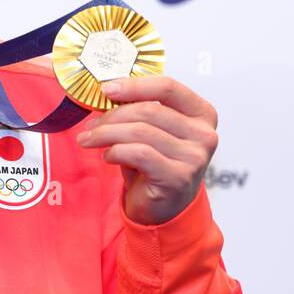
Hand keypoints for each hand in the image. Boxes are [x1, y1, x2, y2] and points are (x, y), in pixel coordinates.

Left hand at [75, 75, 217, 224]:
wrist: (163, 208)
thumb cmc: (156, 164)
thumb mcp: (151, 131)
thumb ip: (139, 109)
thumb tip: (109, 92)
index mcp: (201, 114)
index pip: (168, 87)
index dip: (135, 85)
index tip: (107, 89)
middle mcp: (204, 134)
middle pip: (149, 110)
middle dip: (112, 116)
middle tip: (90, 125)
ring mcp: (194, 157)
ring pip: (140, 132)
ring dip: (107, 134)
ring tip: (89, 140)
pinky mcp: (179, 177)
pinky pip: (139, 154)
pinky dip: (116, 152)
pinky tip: (107, 156)